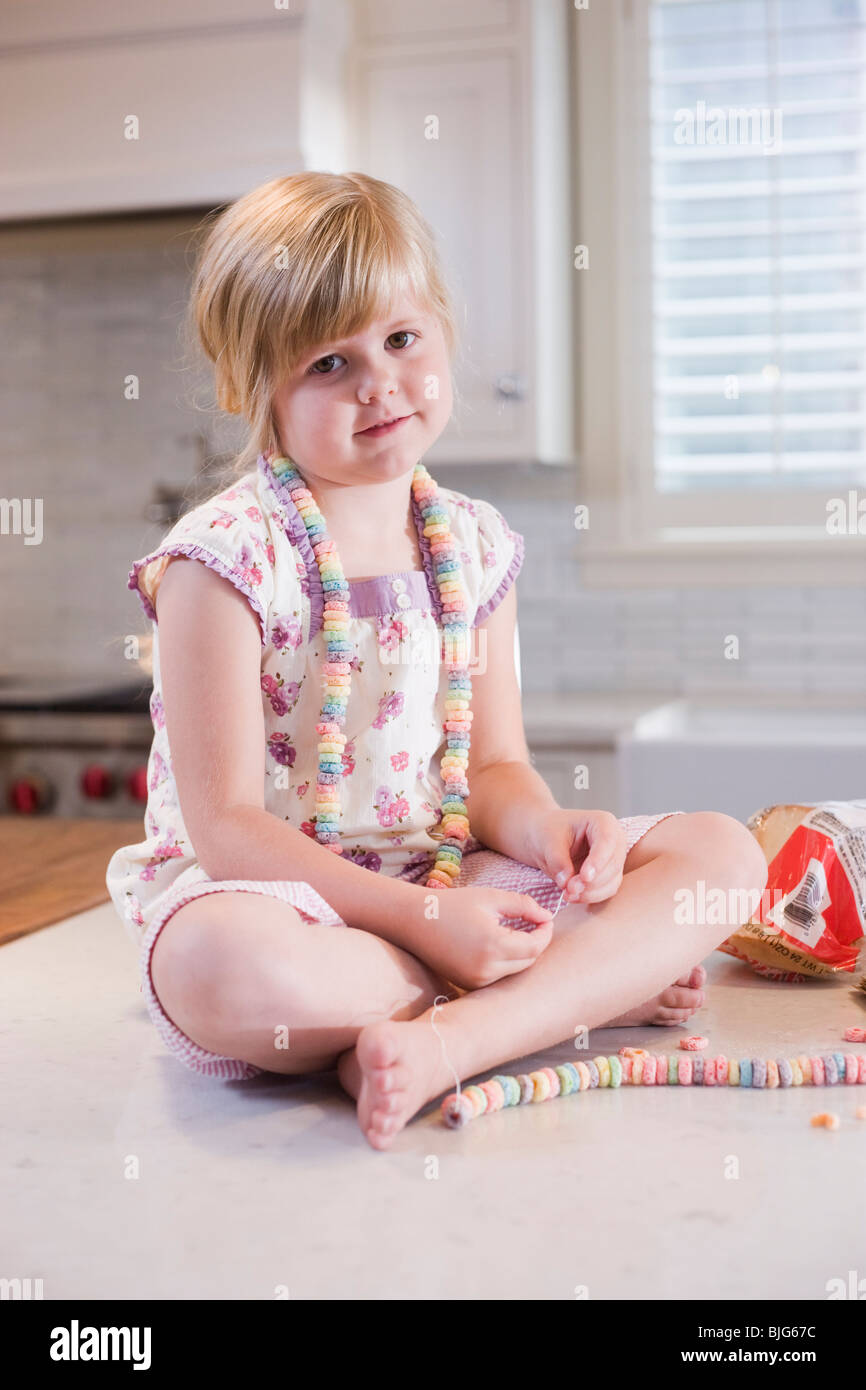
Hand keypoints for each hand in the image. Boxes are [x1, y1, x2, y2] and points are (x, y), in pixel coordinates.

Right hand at [411, 885, 555, 990]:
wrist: (414, 920)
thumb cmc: (452, 905)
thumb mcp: (491, 898)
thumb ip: (524, 905)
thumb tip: (547, 916)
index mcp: (494, 946)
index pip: (535, 947)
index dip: (545, 932)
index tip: (546, 919)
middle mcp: (487, 970)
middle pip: (528, 961)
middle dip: (535, 943)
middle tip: (535, 923)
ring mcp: (476, 981)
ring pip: (514, 970)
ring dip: (521, 953)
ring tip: (517, 931)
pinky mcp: (468, 984)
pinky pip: (498, 976)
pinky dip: (504, 962)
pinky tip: (498, 944)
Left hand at [530, 808, 628, 905]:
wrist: (546, 838)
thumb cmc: (549, 832)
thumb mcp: (548, 841)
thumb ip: (559, 861)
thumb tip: (566, 882)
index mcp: (603, 822)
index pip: (607, 841)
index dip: (598, 861)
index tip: (584, 877)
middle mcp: (615, 840)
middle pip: (612, 864)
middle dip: (592, 882)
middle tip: (569, 889)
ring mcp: (614, 859)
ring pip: (612, 881)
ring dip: (591, 892)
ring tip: (567, 894)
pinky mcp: (609, 876)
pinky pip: (606, 891)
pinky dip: (590, 897)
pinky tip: (572, 896)